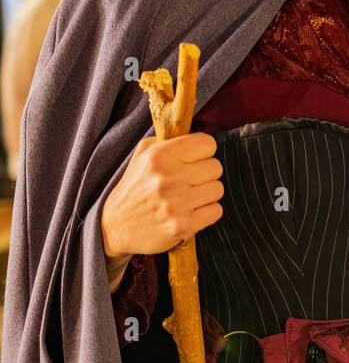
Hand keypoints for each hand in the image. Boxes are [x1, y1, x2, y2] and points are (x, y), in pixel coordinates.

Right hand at [101, 132, 223, 258]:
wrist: (115, 226)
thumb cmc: (133, 188)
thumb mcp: (142, 156)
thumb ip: (167, 141)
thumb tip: (195, 136)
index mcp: (159, 156)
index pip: (207, 144)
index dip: (204, 151)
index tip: (196, 158)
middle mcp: (168, 178)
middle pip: (215, 167)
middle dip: (206, 173)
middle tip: (192, 180)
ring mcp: (176, 203)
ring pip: (218, 189)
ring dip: (207, 193)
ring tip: (190, 196)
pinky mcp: (183, 225)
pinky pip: (216, 211)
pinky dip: (208, 211)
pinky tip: (192, 210)